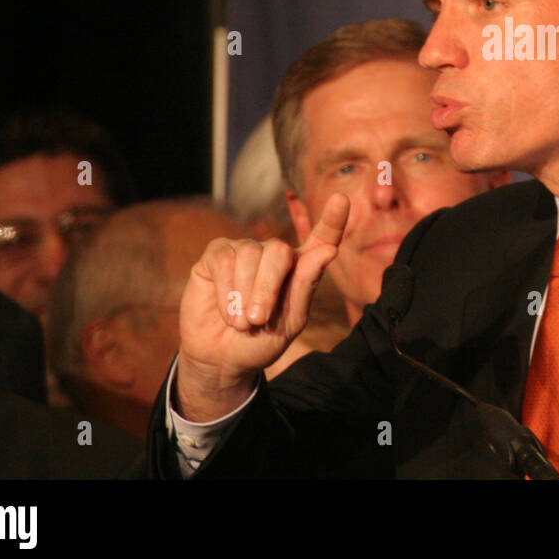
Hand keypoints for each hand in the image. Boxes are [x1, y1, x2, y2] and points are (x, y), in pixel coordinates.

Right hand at [175, 193, 348, 420]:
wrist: (222, 359)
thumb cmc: (261, 341)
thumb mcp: (290, 322)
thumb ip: (306, 285)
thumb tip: (328, 249)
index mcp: (300, 268)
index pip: (321, 237)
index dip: (332, 219)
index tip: (342, 199)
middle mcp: (273, 253)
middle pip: (279, 250)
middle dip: (268, 287)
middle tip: (259, 320)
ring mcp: (244, 250)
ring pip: (250, 255)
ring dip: (245, 295)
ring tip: (243, 323)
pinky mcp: (216, 255)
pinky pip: (224, 261)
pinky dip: (226, 292)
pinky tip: (228, 313)